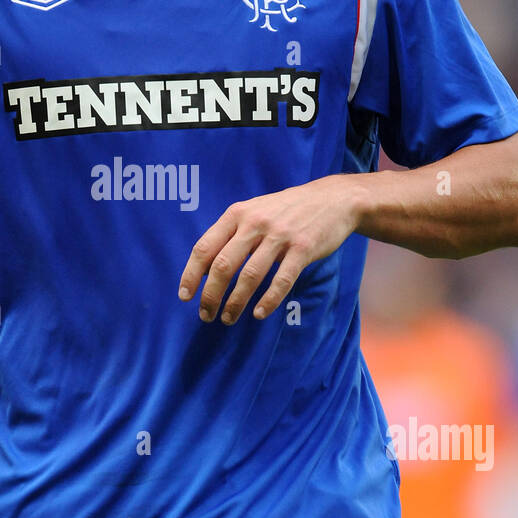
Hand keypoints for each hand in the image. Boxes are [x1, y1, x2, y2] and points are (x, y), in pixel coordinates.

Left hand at [178, 175, 360, 323]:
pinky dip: (269, 300)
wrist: (332, 199)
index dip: (192, 275)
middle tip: (206, 315)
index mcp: (237, 214)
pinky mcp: (303, 248)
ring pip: (250, 276)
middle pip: (223, 265)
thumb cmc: (286, 210)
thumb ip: (231, 234)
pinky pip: (282, 280)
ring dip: (236, 302)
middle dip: (211, 295)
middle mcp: (255, 223)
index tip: (185, 297)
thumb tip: (205, 269)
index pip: (205, 247)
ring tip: (228, 318)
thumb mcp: (254, 211)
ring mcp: (280, 235)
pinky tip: (259, 313)